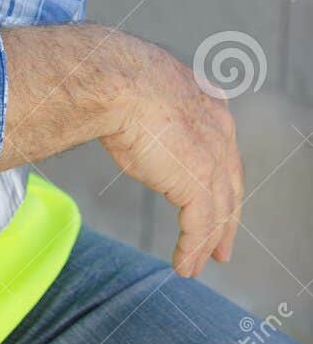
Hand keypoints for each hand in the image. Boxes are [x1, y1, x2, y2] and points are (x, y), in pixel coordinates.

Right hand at [100, 40, 243, 277]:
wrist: (116, 80)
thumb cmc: (115, 76)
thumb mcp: (141, 89)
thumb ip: (147, 107)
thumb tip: (122, 113)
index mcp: (208, 105)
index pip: (222, 151)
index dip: (219, 181)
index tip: (216, 202)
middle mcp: (219, 131)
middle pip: (229, 185)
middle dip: (226, 219)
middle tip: (220, 247)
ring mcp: (211, 158)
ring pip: (217, 211)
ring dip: (206, 243)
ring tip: (194, 266)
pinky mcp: (197, 182)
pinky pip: (199, 226)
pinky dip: (192, 249)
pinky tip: (184, 266)